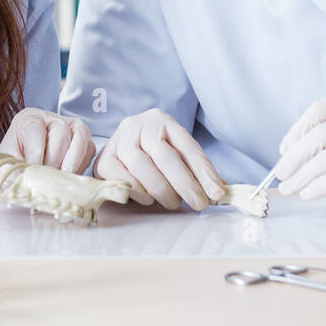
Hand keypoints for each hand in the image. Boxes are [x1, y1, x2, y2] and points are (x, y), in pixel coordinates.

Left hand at [0, 108, 95, 172]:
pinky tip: (69, 178)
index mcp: (28, 119)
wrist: (26, 167)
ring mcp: (71, 126)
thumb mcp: (7, 165)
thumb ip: (11, 170)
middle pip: (60, 133)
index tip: (34, 171)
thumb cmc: (16, 164)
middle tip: (47, 181)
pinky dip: (81, 166)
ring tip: (61, 181)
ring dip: (72, 163)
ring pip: (80, 137)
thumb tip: (21, 182)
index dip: (35, 152)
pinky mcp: (84, 140)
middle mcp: (51, 118)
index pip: (34, 128)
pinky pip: (90, 149)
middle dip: (54, 161)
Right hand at [94, 108, 226, 210]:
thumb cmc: (154, 154)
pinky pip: (119, 176)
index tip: (217, 194)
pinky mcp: (103, 158)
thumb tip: (222, 192)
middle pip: (164, 155)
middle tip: (198, 204)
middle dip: (185, 184)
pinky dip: (137, 190)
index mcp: (162, 120)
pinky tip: (148, 198)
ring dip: (161, 189)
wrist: (122, 146)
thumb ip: (197, 171)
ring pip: (140, 164)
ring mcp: (118, 139)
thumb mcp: (177, 155)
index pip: (187, 146)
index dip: (204, 171)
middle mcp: (138, 124)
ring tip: (173, 202)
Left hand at [274, 80, 325, 203]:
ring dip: (302, 176)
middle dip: (294, 158)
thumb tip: (293, 156)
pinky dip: (318, 186)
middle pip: (319, 135)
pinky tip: (308, 193)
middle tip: (281, 173)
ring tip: (290, 188)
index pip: (320, 110)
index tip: (284, 149)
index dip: (297, 130)